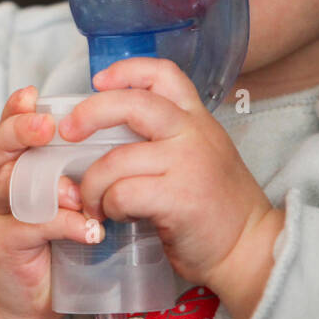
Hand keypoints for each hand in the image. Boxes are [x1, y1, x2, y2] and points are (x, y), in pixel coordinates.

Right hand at [0, 85, 102, 318]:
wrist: (24, 301)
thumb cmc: (56, 242)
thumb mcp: (72, 200)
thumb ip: (84, 172)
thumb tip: (130, 142)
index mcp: (21, 163)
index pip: (14, 124)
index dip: (19, 108)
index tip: (34, 94)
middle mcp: (5, 183)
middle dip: (21, 130)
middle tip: (48, 126)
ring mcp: (2, 214)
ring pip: (9, 184)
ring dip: (46, 183)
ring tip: (76, 191)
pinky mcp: (6, 245)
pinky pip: (31, 227)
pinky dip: (63, 225)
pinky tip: (88, 230)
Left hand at [56, 58, 272, 289]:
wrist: (249, 248)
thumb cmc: (217, 207)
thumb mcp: (199, 155)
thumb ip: (166, 137)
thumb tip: (108, 131)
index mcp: (197, 118)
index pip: (163, 73)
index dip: (126, 70)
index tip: (98, 81)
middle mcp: (193, 133)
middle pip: (131, 104)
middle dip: (90, 114)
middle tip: (69, 132)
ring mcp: (187, 164)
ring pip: (116, 160)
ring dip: (94, 185)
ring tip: (94, 202)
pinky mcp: (179, 198)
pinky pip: (122, 194)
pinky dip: (109, 207)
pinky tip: (118, 216)